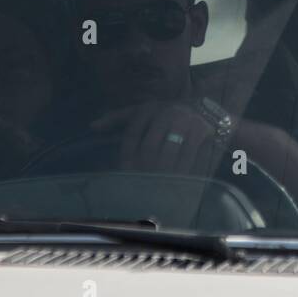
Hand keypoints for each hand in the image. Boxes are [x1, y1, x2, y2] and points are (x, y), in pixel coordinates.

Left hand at [90, 101, 221, 175]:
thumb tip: (92, 126)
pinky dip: (183, 171)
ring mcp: (185, 121)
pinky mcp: (201, 131)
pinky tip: (178, 182)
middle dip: (144, 169)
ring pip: (169, 154)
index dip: (126, 155)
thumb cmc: (166, 114)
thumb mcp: (143, 111)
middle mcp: (166, 112)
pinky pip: (188, 156)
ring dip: (163, 174)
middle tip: (142, 186)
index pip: (132, 134)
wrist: (205, 109)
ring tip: (157, 188)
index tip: (125, 172)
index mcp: (149, 108)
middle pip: (150, 147)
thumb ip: (118, 117)